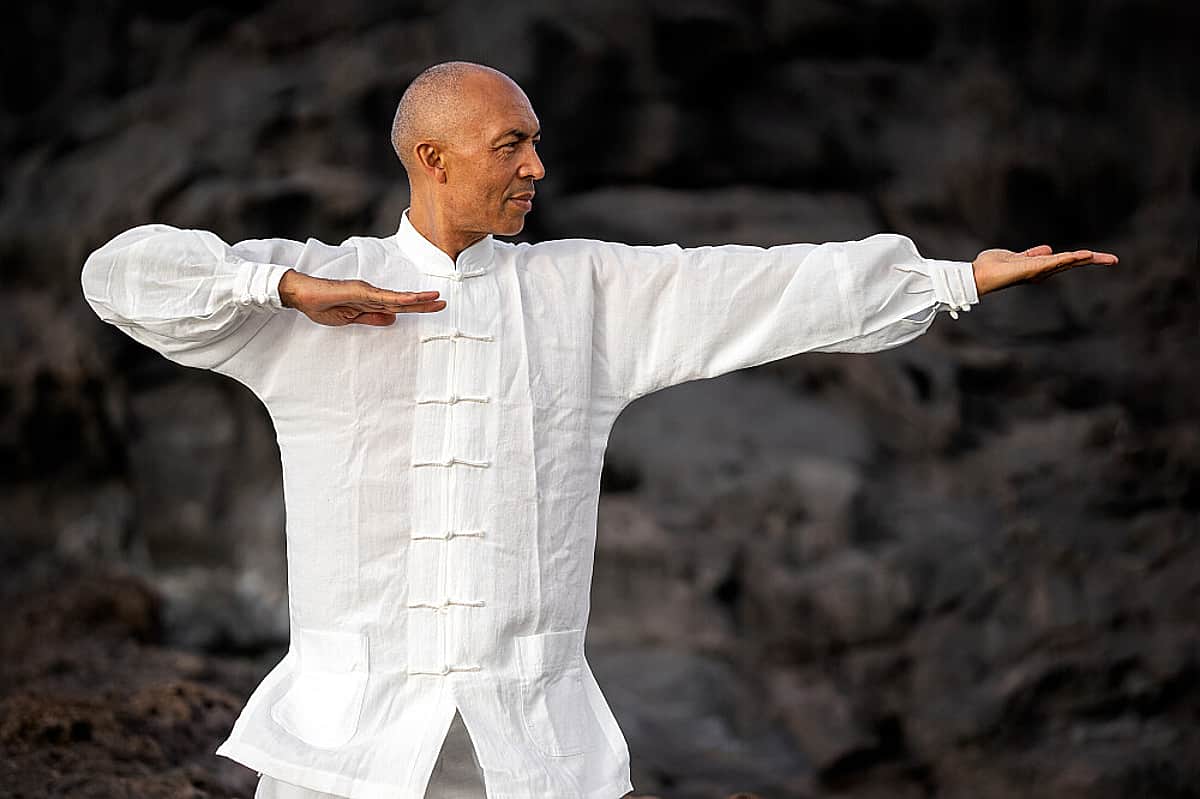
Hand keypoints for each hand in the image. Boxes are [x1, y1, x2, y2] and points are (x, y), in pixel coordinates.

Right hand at [278, 269, 445, 325]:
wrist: (301, 294)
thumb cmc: (321, 305)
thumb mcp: (350, 318)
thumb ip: (371, 318)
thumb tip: (392, 321)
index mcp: (369, 302)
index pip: (398, 306)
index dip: (417, 307)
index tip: (434, 306)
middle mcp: (371, 295)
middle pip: (402, 301)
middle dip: (424, 302)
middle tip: (443, 302)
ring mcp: (366, 292)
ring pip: (397, 298)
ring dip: (416, 299)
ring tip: (435, 298)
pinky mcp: (359, 291)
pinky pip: (383, 297)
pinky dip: (399, 298)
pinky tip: (412, 299)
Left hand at [971, 245, 1118, 296]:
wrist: (979, 274)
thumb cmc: (993, 267)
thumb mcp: (1016, 257)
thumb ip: (1032, 254)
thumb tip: (1049, 249)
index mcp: (1039, 267)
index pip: (1065, 261)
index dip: (1081, 258)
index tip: (1097, 256)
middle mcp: (1042, 271)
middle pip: (1071, 263)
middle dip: (1092, 261)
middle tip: (1113, 260)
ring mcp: (1039, 271)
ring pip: (1067, 263)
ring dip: (1085, 259)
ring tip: (1105, 258)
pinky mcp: (1033, 268)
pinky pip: (1055, 262)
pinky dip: (1070, 258)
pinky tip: (1084, 255)